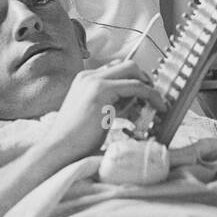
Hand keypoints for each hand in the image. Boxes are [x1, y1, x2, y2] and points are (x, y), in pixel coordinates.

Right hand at [44, 61, 164, 164]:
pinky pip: (136, 86)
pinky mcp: (101, 91)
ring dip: (150, 87)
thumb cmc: (76, 139)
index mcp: (84, 80)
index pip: (117, 69)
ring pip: (134, 72)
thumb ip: (111, 103)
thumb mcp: (96, 114)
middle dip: (145, 78)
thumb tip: (134, 102)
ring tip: (158, 104)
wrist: (59, 150)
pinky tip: (158, 107)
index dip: (134, 79)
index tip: (145, 93)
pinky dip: (151, 95)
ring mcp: (94, 82)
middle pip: (127, 65)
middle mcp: (89, 76)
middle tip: (153, 96)